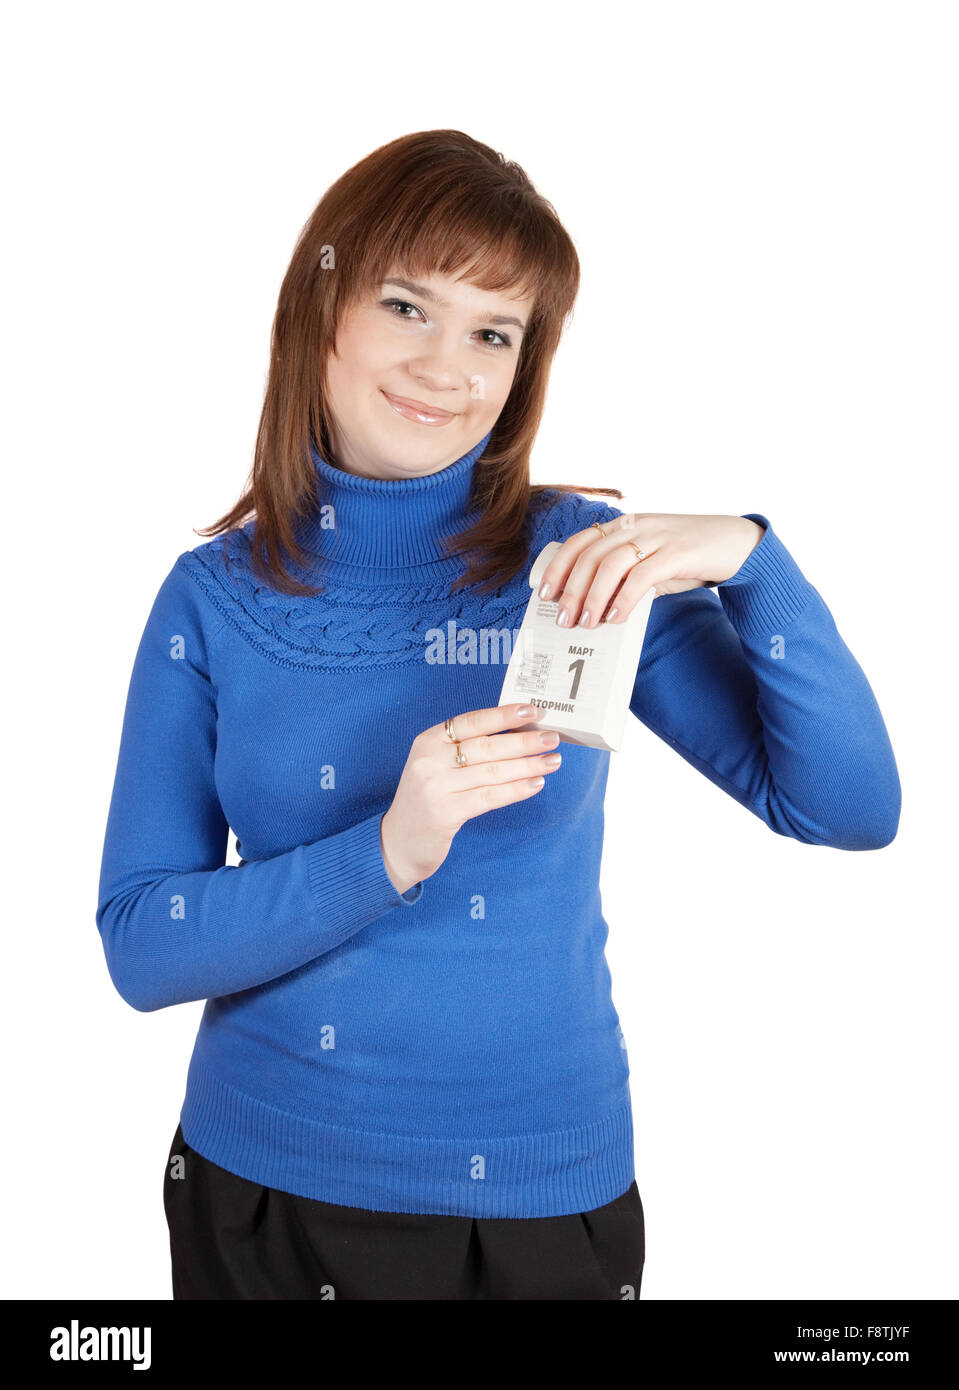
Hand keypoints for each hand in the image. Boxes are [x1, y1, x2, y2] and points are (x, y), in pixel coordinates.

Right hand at [379, 703, 560, 894]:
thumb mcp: (435, 766)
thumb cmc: (426, 800)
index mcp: (428, 741)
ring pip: (493, 771)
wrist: (398, 842)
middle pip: (487, 746)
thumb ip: (465, 750)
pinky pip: (490, 797)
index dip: (504, 715)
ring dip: (527, 765)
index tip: (532, 710)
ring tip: (552, 761)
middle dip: (524, 741)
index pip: (472, 721)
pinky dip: (516, 789)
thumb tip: (515, 734)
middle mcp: (430, 760)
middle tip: (552, 737)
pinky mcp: (445, 812)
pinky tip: (535, 784)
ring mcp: (436, 786)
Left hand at [537, 513, 764, 628]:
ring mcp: (656, 536)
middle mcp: (636, 526)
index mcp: (625, 525)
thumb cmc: (690, 556)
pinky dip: (625, 599)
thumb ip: (625, 578)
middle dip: (572, 590)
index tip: (545, 594)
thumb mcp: (651, 561)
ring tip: (587, 624)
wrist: (738, 543)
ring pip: (610, 565)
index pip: (580, 541)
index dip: (558, 567)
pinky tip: (617, 618)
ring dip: (593, 597)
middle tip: (564, 620)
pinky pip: (642, 575)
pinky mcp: (677, 551)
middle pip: (589, 556)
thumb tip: (597, 609)